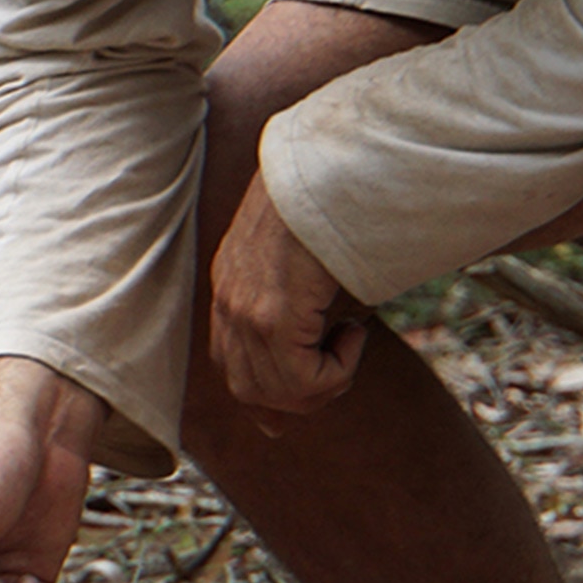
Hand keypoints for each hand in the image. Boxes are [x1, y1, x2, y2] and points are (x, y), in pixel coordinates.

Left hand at [208, 183, 369, 415]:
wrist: (330, 169)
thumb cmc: (331, 206)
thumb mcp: (305, 261)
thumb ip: (302, 306)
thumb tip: (323, 350)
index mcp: (231, 287)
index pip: (231, 368)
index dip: (266, 398)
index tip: (289, 413)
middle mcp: (228, 303)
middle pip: (250, 392)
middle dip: (300, 397)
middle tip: (341, 362)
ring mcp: (244, 311)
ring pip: (278, 393)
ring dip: (325, 382)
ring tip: (351, 339)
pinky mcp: (270, 315)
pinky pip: (301, 380)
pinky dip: (335, 371)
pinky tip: (354, 331)